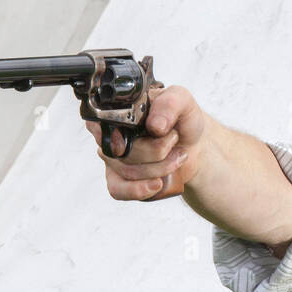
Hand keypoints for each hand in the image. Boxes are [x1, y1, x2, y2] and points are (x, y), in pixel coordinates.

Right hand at [86, 85, 205, 200]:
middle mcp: (111, 135)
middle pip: (122, 151)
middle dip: (157, 151)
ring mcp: (114, 159)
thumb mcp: (183, 101)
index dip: (111, 131)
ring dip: (161, 167)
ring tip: (177, 156)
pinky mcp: (121, 180)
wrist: (193, 146)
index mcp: (119, 111)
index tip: (141, 134)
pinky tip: (158, 184)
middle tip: (174, 140)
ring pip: (128, 171)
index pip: (99, 121)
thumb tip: (154, 126)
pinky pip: (119, 190)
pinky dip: (139, 189)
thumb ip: (170, 104)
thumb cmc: (182, 121)